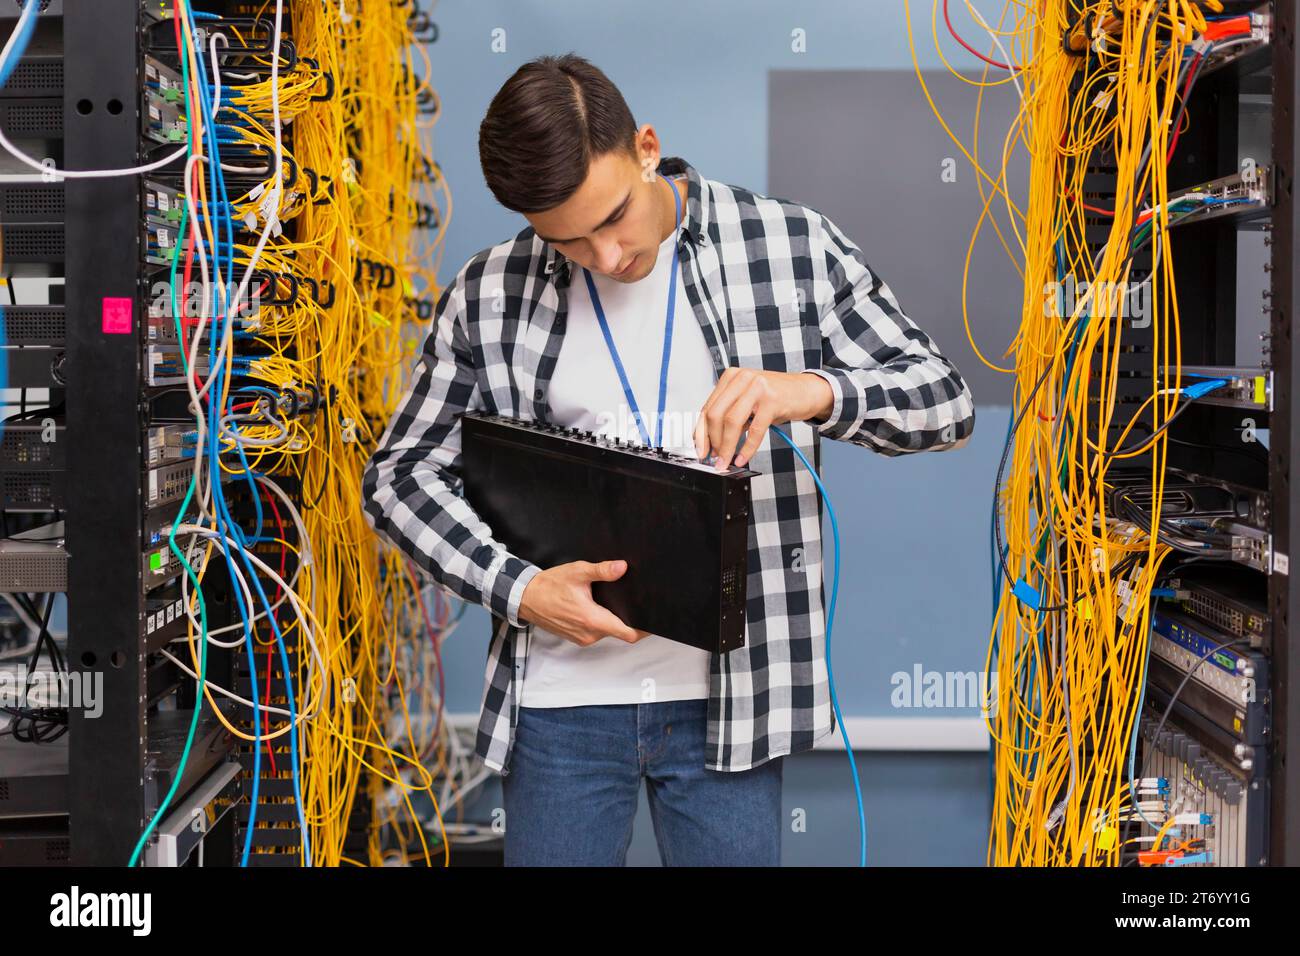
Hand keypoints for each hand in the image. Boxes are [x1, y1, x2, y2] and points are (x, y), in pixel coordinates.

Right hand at [518, 560, 651, 645]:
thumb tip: (622, 567)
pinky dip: (603, 623)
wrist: (526, 598)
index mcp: (592, 619)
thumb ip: (601, 570)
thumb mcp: (577, 572)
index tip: (655, 620)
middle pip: (620, 632)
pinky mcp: (577, 637)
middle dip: (630, 620)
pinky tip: (600, 607)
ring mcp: (582, 637)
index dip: (644, 629)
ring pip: (608, 632)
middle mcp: (589, 634)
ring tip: (619, 602)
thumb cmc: (550, 585)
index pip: (627, 633)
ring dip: (615, 621)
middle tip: (639, 603)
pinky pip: (596, 633)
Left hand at [693, 369, 832, 469]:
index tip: (700, 450)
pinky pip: (755, 430)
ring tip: (726, 460)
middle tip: (715, 457)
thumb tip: (710, 441)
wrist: (807, 390)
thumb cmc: (776, 396)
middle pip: (716, 414)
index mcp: (731, 377)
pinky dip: (747, 448)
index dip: (701, 432)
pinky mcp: (772, 401)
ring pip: (731, 422)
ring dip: (727, 446)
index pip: (707, 407)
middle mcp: (742, 378)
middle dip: (712, 441)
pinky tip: (743, 457)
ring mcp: (757, 388)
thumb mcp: (747, 401)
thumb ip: (729, 415)